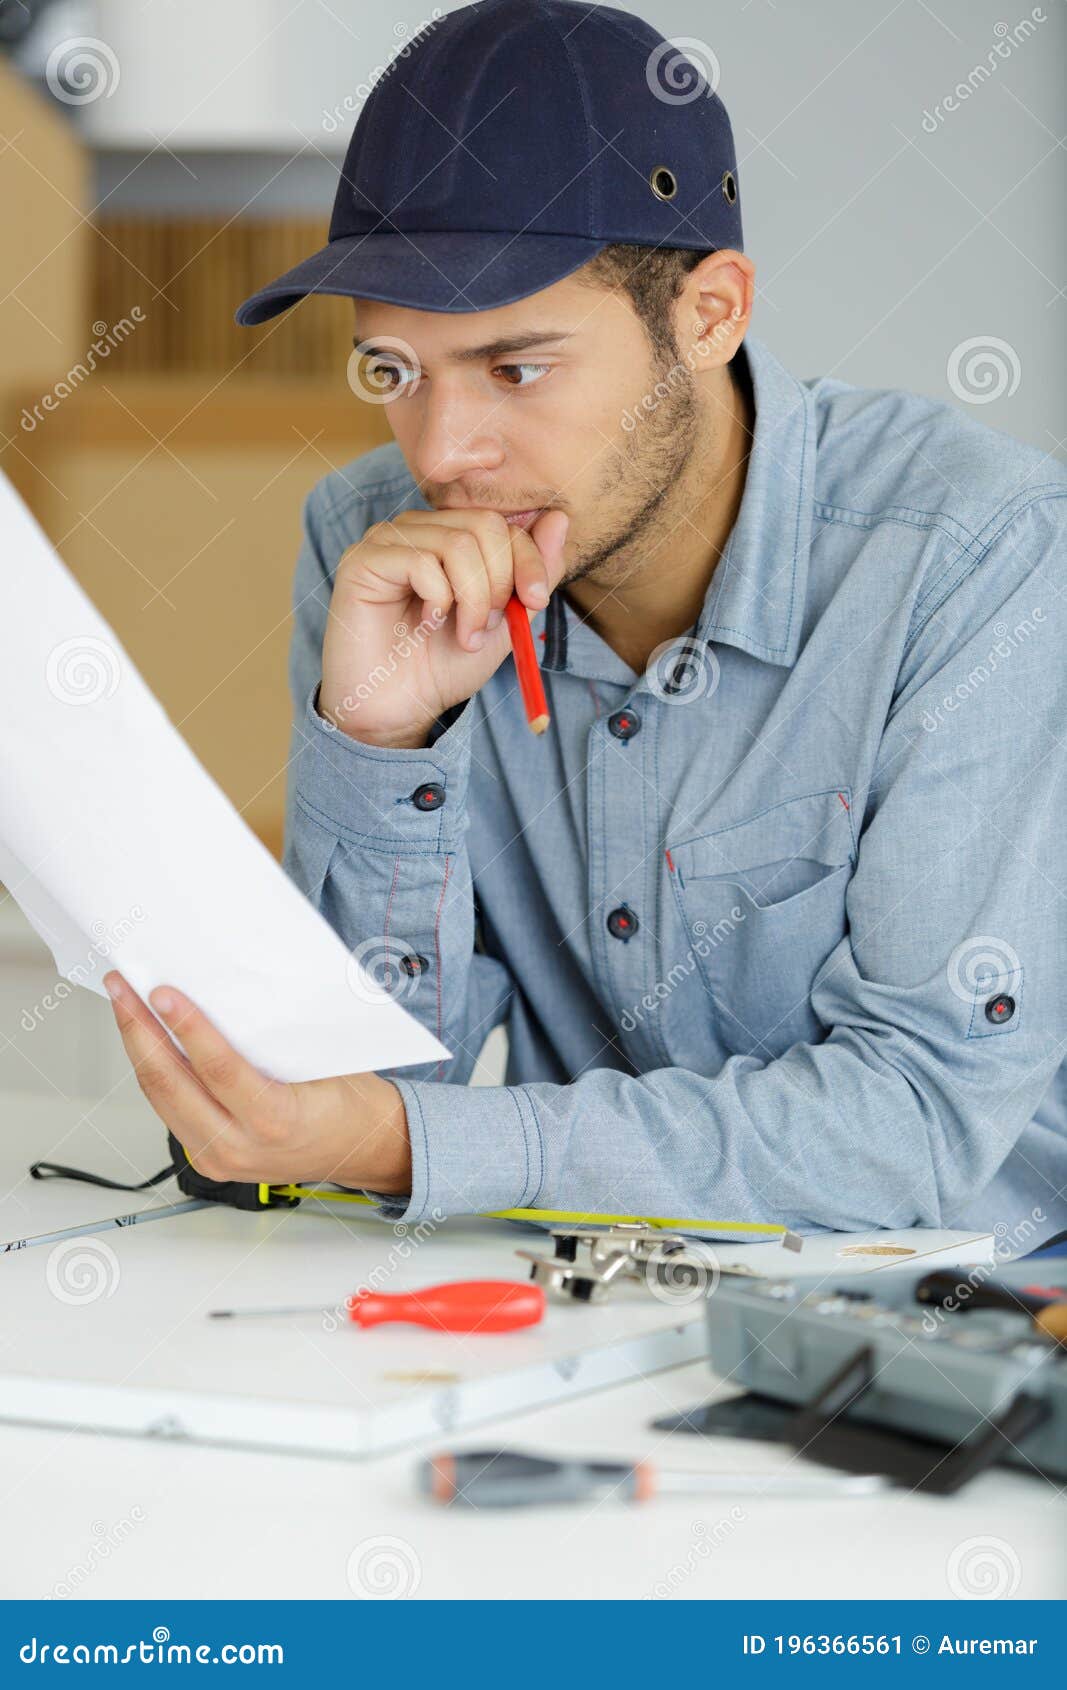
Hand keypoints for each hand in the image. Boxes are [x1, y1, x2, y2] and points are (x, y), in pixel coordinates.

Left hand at [103, 972, 410, 1192]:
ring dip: (137, 1048)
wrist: (366, 1149)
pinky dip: (154, 1073)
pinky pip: (169, 1110)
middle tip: (123, 988)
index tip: (162, 992)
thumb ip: (272, 1040)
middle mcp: (239, 1146)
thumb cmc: (350, 1102)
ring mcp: (218, 1158)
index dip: (186, 1027)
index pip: (218, 1069)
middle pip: (171, 1084)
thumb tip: (223, 993)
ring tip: (124, 1006)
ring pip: (160, 1098)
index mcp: (275, 1121)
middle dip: (139, 1030)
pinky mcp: (208, 1159)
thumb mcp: (322, 1062)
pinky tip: (145, 1043)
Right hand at [319, 506, 569, 747]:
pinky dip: (438, 601)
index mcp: (449, 535)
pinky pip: (420, 562)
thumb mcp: (505, 618)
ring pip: (457, 544)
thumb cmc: (444, 664)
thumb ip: (533, 572)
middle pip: (483, 525)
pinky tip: (427, 626)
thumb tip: (559, 519)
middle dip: (499, 583)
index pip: (501, 523)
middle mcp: (417, 529)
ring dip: (472, 599)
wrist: (400, 708)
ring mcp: (387, 540)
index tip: (535, 602)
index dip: (529, 561)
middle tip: (487, 627)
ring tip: (464, 635)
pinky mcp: (363, 560)